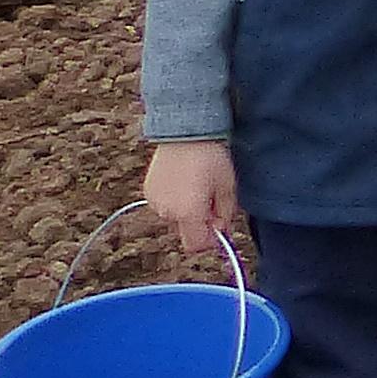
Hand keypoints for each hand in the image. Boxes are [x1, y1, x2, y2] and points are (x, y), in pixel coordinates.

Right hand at [143, 140, 238, 261]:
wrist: (185, 132)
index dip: (210, 240)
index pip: (196, 245)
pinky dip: (174, 199)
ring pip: (174, 217)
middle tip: (212, 197)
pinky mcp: (148, 191)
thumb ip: (226, 213)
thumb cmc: (210, 158)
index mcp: (188, 213)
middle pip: (186, 230)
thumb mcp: (228, 186)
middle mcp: (167, 212)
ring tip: (197, 184)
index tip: (219, 224)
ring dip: (186, 209)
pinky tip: (183, 179)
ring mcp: (155, 202)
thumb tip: (222, 230)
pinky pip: (164, 204)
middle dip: (200, 222)